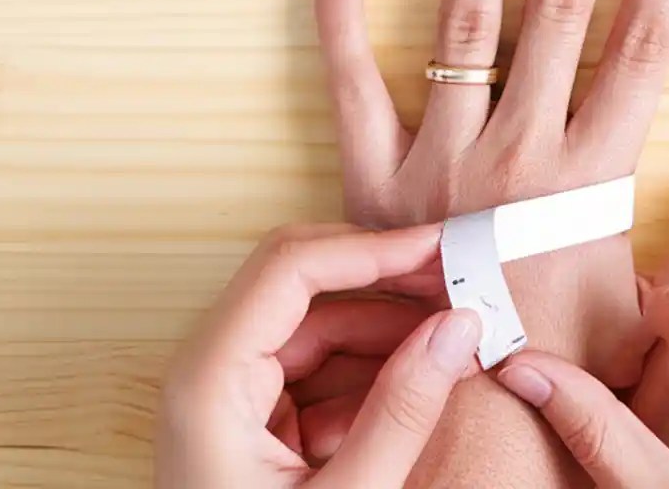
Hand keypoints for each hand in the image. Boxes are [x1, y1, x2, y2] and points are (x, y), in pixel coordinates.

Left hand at [154, 224, 481, 488]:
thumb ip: (402, 411)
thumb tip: (458, 329)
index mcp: (210, 379)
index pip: (291, 270)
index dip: (372, 249)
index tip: (440, 247)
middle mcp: (213, 371)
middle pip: (303, 284)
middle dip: (386, 279)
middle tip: (459, 280)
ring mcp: (234, 393)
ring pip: (319, 324)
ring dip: (390, 326)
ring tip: (456, 335)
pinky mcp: (257, 420)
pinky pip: (321, 369)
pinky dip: (374, 370)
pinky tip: (422, 380)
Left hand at [312, 0, 668, 484]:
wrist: (464, 419)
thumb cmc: (563, 364)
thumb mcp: (660, 309)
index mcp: (590, 178)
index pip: (642, 45)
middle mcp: (518, 153)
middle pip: (558, 7)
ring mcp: (440, 161)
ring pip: (466, 23)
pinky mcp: (372, 181)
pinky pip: (350, 88)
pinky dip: (339, 20)